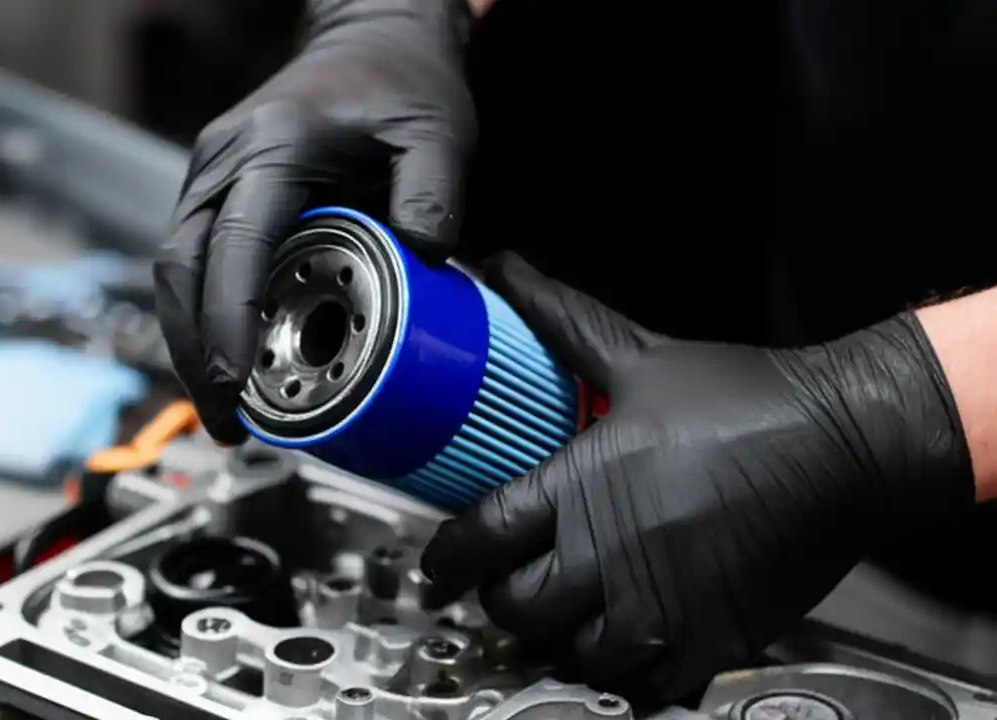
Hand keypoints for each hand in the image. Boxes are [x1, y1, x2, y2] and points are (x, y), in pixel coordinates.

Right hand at [154, 0, 476, 441]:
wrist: (371, 36)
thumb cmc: (401, 80)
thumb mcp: (438, 132)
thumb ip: (434, 194)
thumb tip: (424, 259)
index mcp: (276, 144)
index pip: (235, 242)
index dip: (228, 318)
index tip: (237, 380)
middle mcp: (226, 159)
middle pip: (178, 268)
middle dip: (193, 352)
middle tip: (227, 420)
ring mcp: (211, 174)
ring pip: (174, 271)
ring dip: (189, 342)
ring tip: (226, 409)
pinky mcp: (215, 190)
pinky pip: (193, 261)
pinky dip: (203, 316)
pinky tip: (228, 361)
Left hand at [421, 252, 974, 700]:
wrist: (845, 445)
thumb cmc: (745, 400)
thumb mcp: (639, 355)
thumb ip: (560, 318)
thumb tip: (507, 270)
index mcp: (581, 488)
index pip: (480, 539)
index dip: (446, 558)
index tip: (439, 564)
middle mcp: (609, 556)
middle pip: (514, 607)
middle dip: (500, 598)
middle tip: (508, 582)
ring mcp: (660, 608)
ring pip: (571, 653)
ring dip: (560, 636)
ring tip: (568, 610)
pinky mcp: (708, 640)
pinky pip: (640, 684)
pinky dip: (622, 670)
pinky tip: (626, 639)